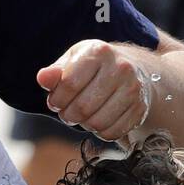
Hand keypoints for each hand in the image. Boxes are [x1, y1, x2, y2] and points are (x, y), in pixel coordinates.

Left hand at [36, 39, 152, 146]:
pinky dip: (100, 132)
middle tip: (68, 112)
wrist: (135, 71)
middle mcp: (120, 68)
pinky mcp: (140, 108)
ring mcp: (133, 89)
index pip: (69, 84)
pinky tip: (99, 119)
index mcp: (98, 52)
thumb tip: (43, 78)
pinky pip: (112, 132)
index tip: (56, 101)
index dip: (57, 99)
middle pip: (82, 108)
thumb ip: (56, 72)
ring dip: (84, 125)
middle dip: (68, 115)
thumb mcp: (73, 62)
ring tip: (83, 115)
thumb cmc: (95, 68)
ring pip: (97, 123)